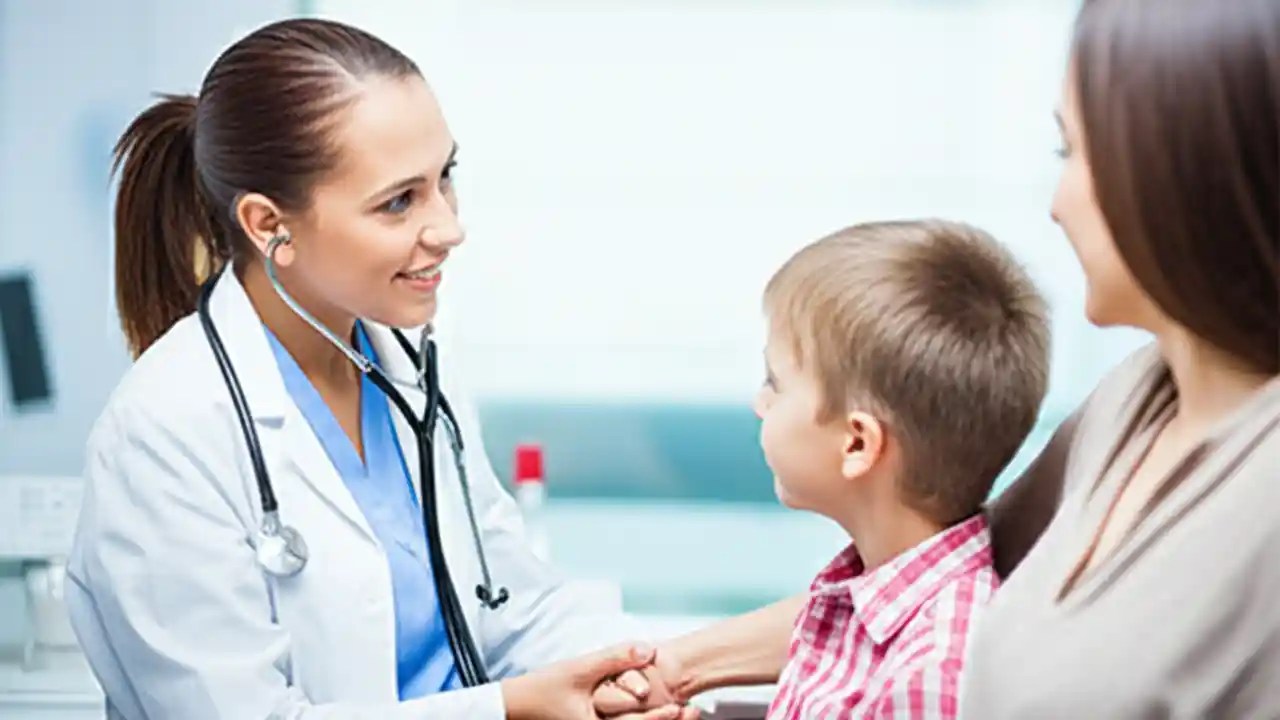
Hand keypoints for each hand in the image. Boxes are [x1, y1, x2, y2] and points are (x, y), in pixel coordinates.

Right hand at [501, 643, 686, 719]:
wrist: (520, 704)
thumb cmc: (545, 689)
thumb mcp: (580, 668)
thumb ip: (614, 658)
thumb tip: (649, 648)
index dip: (661, 719)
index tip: (683, 708)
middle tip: (695, 711)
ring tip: (687, 712)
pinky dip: (645, 718)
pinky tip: (665, 712)